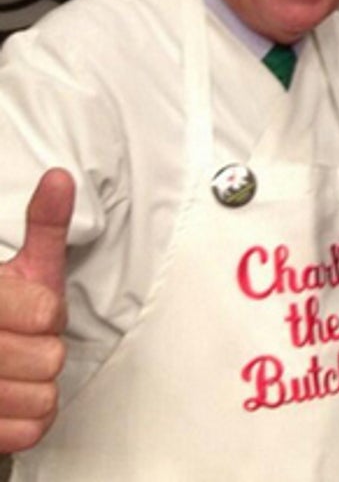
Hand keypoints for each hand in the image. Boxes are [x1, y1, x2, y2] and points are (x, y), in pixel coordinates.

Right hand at [0, 169, 73, 451]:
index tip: (32, 312)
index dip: (47, 314)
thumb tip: (60, 179)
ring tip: (17, 371)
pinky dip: (28, 421)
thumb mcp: (25, 265)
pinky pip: (27, 432)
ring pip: (39, 398)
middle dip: (44, 351)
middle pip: (48, 360)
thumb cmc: (3, 311)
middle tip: (23, 343)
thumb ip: (45, 224)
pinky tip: (13, 398)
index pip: (45, 314)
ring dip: (38, 388)